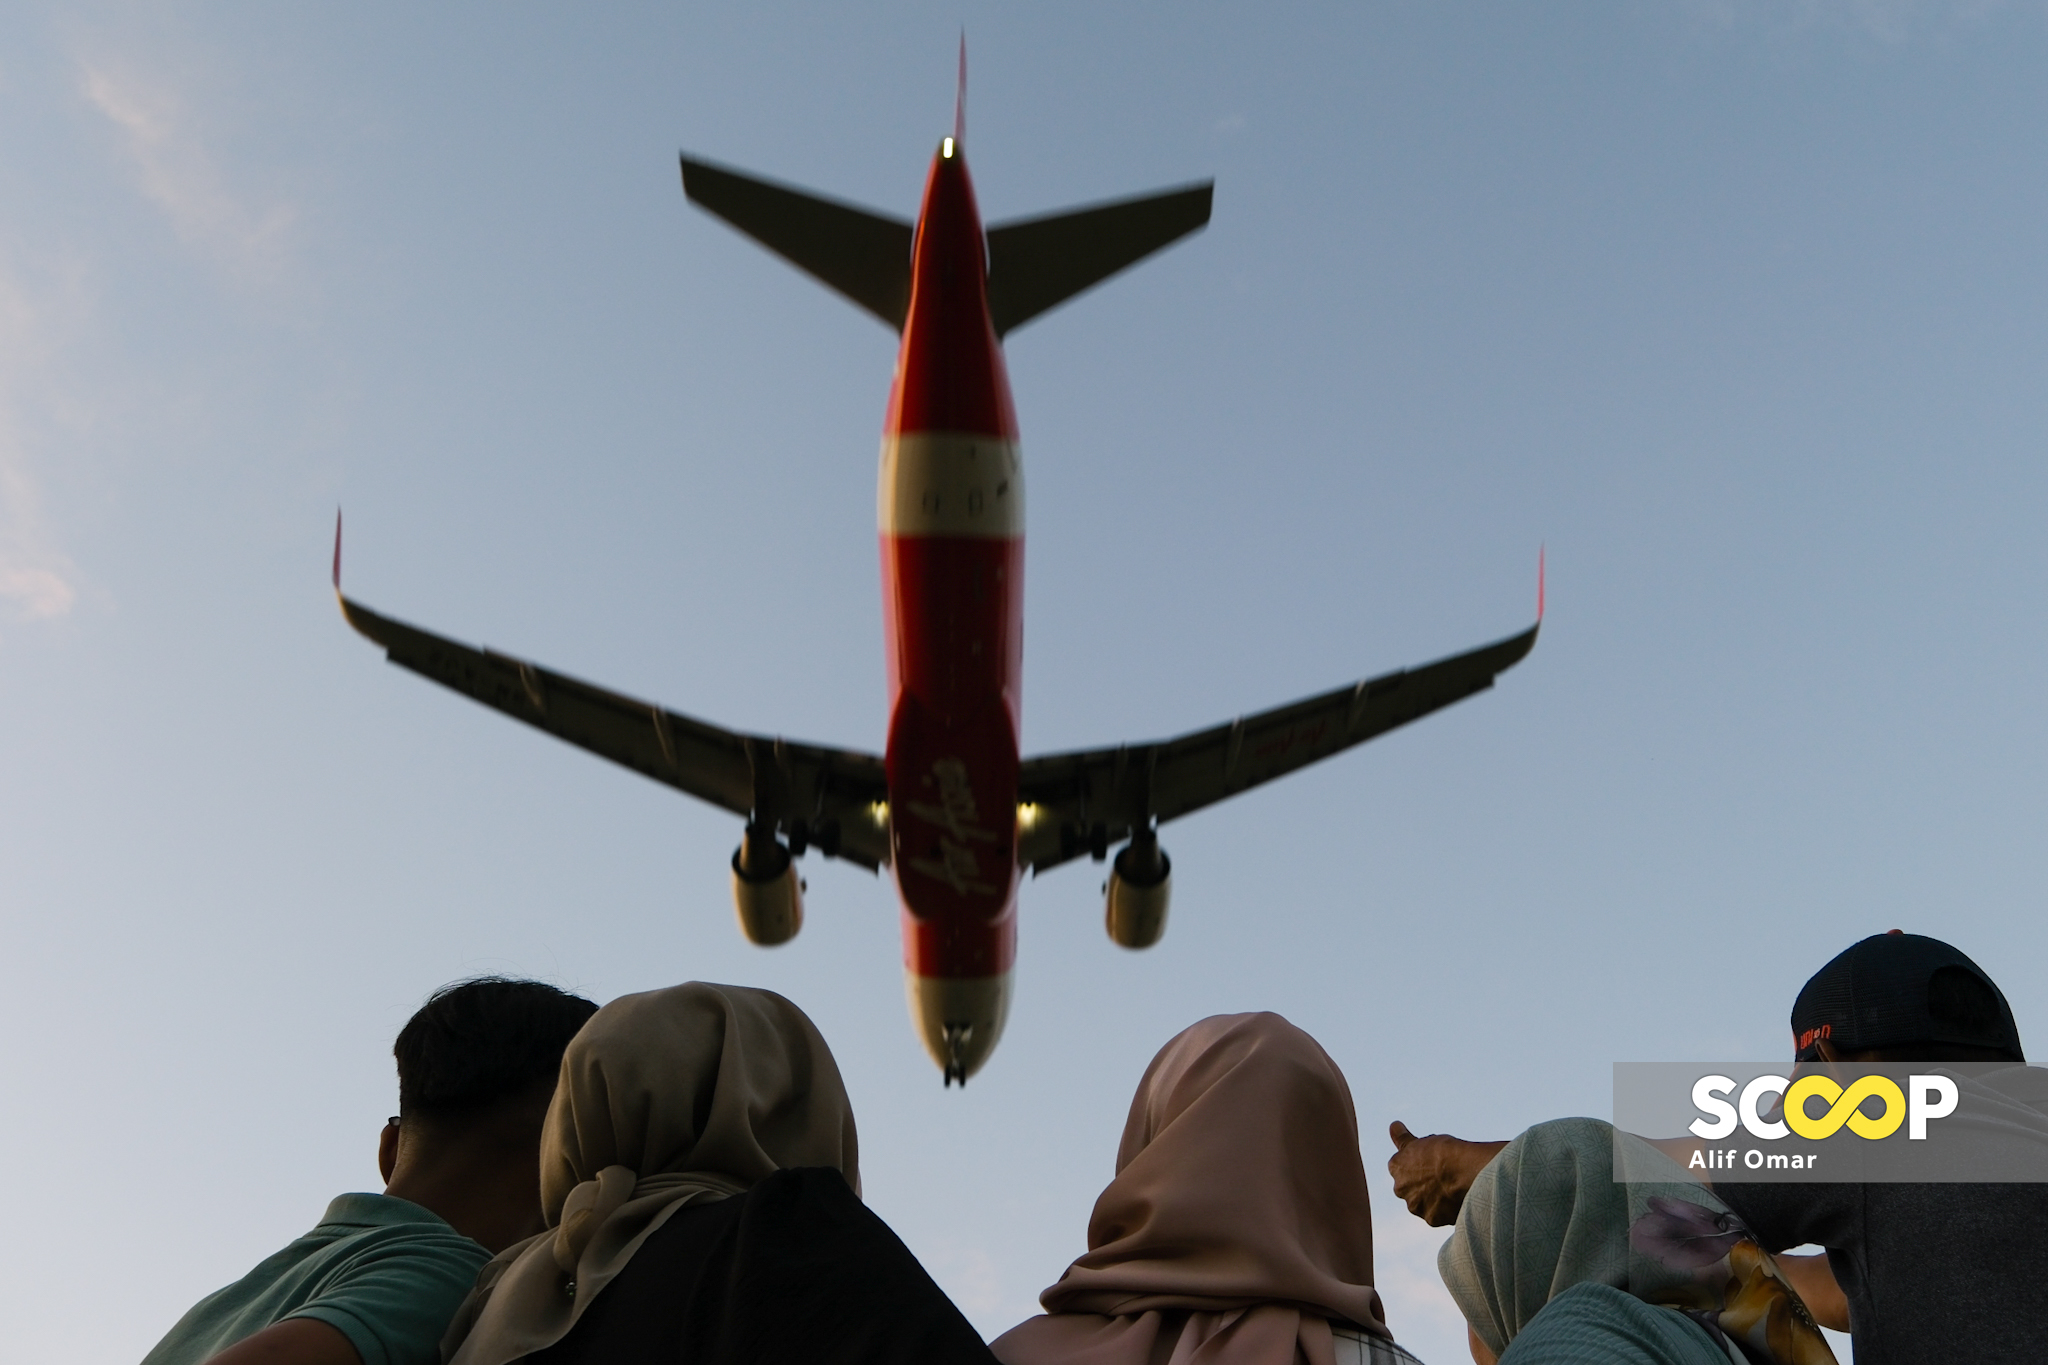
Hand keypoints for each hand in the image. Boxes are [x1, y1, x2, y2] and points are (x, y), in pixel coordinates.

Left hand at [1388, 1121, 1506, 1226]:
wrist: (1465, 1172)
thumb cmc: (1445, 1152)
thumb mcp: (1421, 1141)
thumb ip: (1403, 1138)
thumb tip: (1393, 1125)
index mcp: (1396, 1167)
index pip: (1401, 1166)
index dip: (1417, 1163)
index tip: (1430, 1161)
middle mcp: (1400, 1188)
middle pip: (1410, 1186)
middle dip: (1421, 1183)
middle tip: (1441, 1174)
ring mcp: (1415, 1205)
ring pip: (1422, 1202)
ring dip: (1432, 1197)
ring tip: (1452, 1186)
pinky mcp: (1431, 1219)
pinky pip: (1437, 1214)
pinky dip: (1445, 1209)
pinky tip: (1457, 1198)